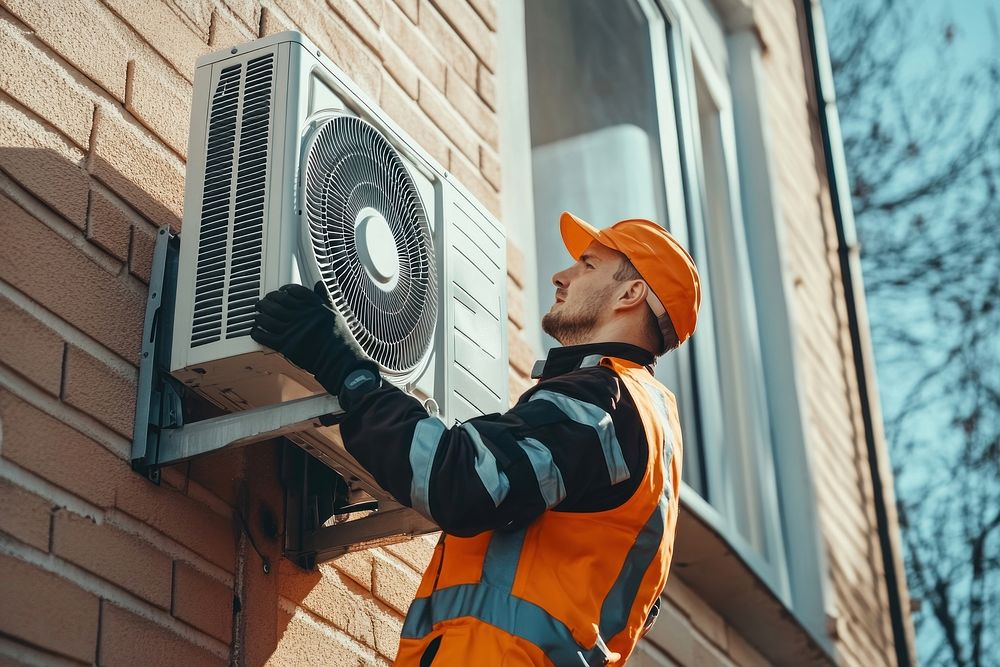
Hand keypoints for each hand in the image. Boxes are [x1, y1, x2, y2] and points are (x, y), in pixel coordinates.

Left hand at [251, 282, 375, 398]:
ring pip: (268, 318)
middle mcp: (301, 316)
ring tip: (258, 314)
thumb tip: (319, 284)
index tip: (281, 291)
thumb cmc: (339, 338)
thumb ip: (324, 297)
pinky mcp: (285, 345)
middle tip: (263, 301)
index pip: (294, 291)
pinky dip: (257, 332)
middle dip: (267, 300)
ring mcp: (292, 330)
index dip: (284, 290)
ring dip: (260, 315)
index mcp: (313, 306)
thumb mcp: (334, 312)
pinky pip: (265, 336)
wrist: (338, 360)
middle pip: (277, 302)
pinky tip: (255, 330)